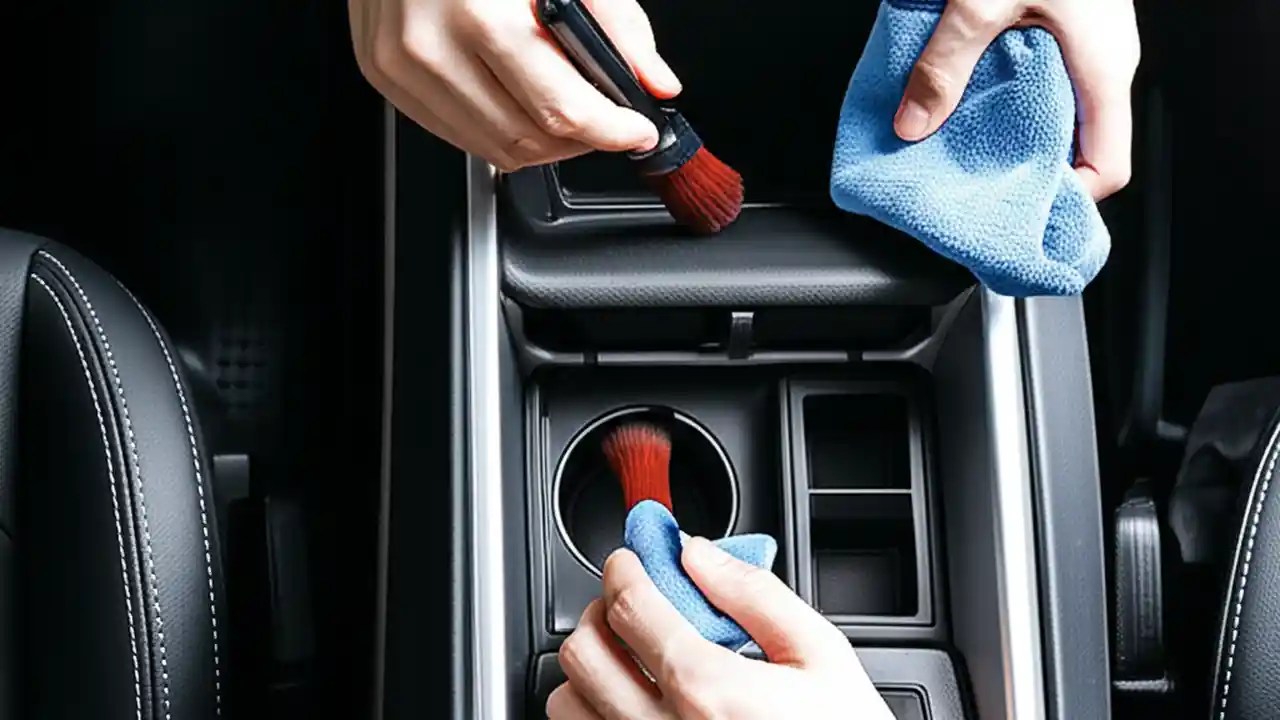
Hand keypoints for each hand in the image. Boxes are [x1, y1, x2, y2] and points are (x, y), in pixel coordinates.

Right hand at [347, 0, 680, 171]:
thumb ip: (619, 25)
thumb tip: (655, 82)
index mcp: (482, 12)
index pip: (561, 110)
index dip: (611, 130)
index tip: (636, 131)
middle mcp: (434, 45)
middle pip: (531, 140)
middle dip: (582, 139)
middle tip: (603, 116)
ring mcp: (403, 66)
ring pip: (496, 149)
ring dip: (543, 142)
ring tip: (560, 104)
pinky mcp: (386, 76)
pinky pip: (459, 135)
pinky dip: (499, 128)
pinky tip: (514, 93)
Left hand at [547, 538, 891, 718]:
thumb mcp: (822, 655)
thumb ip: (755, 595)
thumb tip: (699, 554)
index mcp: (710, 691)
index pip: (629, 608)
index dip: (623, 569)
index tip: (629, 561)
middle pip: (582, 653)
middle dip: (600, 613)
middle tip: (630, 605)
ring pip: (568, 706)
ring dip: (589, 670)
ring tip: (626, 658)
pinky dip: (595, 712)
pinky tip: (630, 701)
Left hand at [893, 0, 1139, 199]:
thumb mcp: (982, 1)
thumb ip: (945, 64)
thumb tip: (913, 124)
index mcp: (1103, 71)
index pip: (1107, 169)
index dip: (1067, 200)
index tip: (1018, 209)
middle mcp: (1106, 61)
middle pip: (1078, 145)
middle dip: (1026, 168)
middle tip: (977, 182)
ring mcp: (1092, 40)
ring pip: (1060, 109)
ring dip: (1014, 127)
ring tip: (966, 140)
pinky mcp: (1071, 20)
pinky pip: (1048, 74)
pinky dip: (1013, 91)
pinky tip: (973, 88)